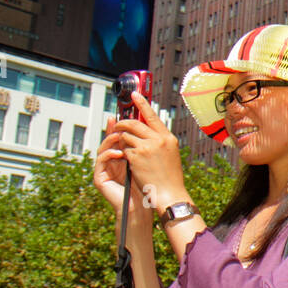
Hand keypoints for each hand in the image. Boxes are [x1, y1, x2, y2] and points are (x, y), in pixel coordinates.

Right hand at [94, 118, 150, 222]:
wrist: (141, 206)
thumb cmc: (146, 185)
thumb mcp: (145, 161)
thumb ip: (142, 147)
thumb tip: (147, 128)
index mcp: (122, 157)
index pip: (119, 138)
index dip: (121, 127)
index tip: (125, 115)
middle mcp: (111, 162)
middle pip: (108, 141)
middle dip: (113, 130)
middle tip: (118, 121)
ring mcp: (104, 169)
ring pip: (103, 149)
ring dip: (111, 141)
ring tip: (120, 136)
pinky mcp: (99, 177)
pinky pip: (100, 162)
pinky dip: (108, 155)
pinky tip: (118, 153)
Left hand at [115, 92, 188, 211]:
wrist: (169, 193)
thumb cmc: (169, 177)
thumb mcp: (169, 154)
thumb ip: (158, 141)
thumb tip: (143, 131)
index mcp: (168, 138)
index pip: (152, 116)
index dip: (142, 103)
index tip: (134, 94)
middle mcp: (158, 139)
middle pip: (135, 123)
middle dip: (123, 123)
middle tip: (117, 125)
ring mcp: (147, 147)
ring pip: (126, 135)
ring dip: (121, 140)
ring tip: (124, 147)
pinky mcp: (136, 156)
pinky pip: (124, 148)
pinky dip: (123, 152)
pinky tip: (127, 160)